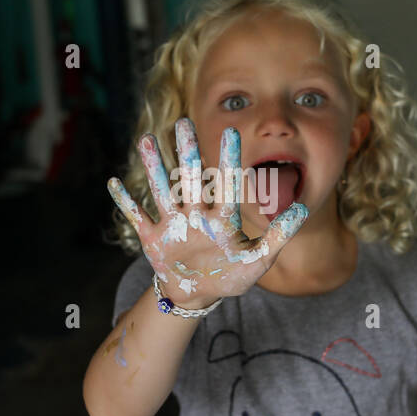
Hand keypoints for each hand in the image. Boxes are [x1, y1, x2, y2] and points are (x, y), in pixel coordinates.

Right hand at [107, 117, 308, 307]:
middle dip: (186, 152)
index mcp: (222, 219)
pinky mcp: (152, 238)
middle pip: (190, 179)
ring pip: (162, 191)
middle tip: (184, 122)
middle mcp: (196, 215)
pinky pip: (137, 217)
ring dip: (154, 168)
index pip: (226, 185)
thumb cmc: (229, 276)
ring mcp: (173, 225)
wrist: (198, 293)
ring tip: (146, 139)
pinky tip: (114, 182)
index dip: (228, 160)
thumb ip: (279, 237)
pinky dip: (125, 202)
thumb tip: (303, 210)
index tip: (232, 130)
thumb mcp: (258, 261)